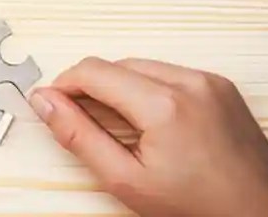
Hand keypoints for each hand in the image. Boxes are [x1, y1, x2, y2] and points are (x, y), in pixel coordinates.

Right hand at [30, 58, 267, 216]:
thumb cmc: (200, 208)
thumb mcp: (126, 180)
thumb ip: (78, 136)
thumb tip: (44, 101)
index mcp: (164, 104)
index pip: (93, 71)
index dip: (63, 85)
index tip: (49, 103)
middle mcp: (190, 82)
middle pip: (116, 65)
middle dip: (90, 88)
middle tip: (80, 121)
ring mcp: (210, 82)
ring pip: (142, 67)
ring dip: (119, 87)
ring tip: (117, 128)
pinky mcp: (223, 87)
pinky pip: (171, 74)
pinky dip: (150, 90)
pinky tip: (150, 124)